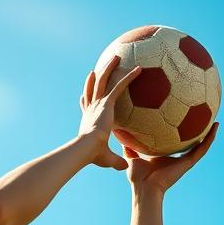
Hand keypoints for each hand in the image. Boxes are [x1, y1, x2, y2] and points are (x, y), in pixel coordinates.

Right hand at [77, 55, 142, 169]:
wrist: (87, 148)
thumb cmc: (93, 156)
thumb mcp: (106, 159)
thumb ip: (117, 162)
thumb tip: (126, 168)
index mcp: (88, 120)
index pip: (86, 107)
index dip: (85, 100)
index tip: (84, 95)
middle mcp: (92, 108)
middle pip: (92, 88)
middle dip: (95, 78)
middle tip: (98, 70)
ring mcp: (98, 103)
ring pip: (104, 80)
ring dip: (110, 67)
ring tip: (116, 57)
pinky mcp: (106, 103)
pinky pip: (120, 86)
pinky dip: (129, 76)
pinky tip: (139, 69)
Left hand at [116, 122, 218, 193]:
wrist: (145, 189)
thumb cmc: (138, 177)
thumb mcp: (131, 156)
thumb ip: (128, 145)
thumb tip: (120, 131)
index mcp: (165, 155)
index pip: (175, 141)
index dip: (180, 131)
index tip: (183, 117)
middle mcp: (177, 157)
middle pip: (190, 142)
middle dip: (196, 131)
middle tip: (202, 116)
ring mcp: (184, 160)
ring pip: (200, 145)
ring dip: (209, 133)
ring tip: (215, 119)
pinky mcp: (188, 163)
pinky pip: (202, 149)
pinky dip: (210, 138)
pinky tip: (216, 127)